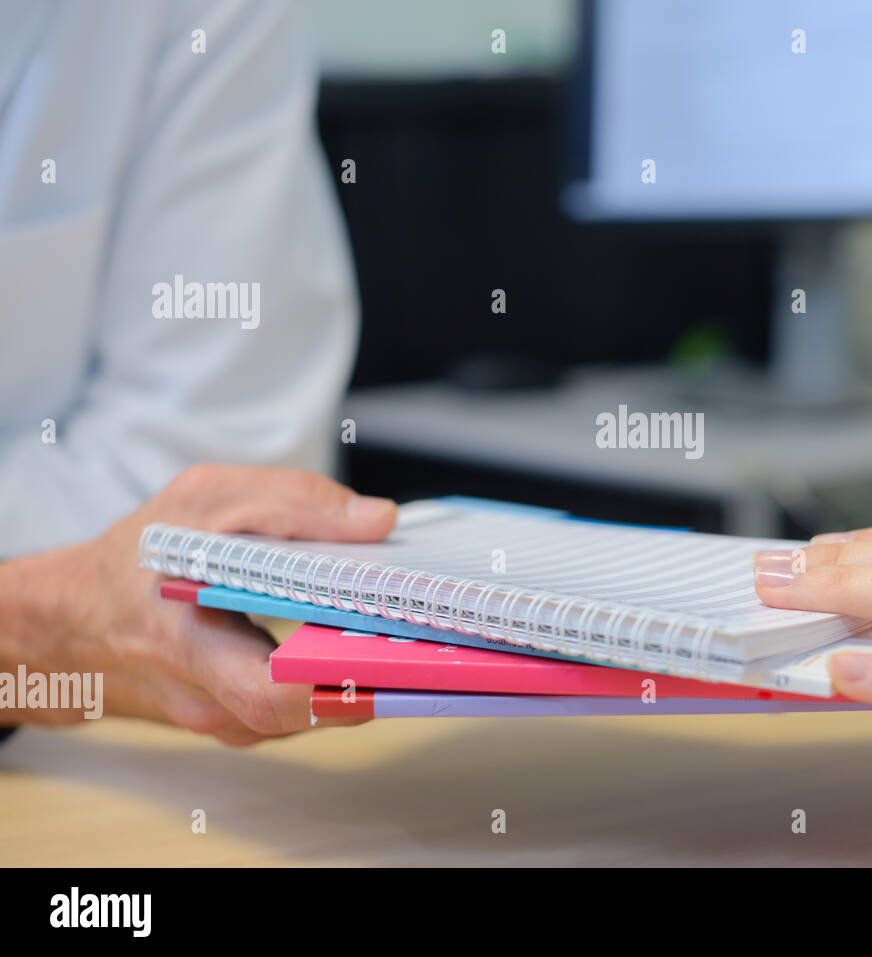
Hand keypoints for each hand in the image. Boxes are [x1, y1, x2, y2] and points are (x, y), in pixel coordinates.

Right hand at [0, 465, 396, 744]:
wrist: (77, 621)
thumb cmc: (137, 555)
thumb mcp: (203, 499)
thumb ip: (290, 502)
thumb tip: (378, 521)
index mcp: (186, 643)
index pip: (273, 692)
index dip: (343, 677)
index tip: (402, 641)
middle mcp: (210, 700)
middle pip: (311, 711)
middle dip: (375, 674)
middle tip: (428, 633)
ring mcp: (228, 720)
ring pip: (314, 711)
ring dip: (365, 672)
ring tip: (412, 626)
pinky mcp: (243, 720)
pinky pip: (303, 705)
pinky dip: (339, 671)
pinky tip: (372, 635)